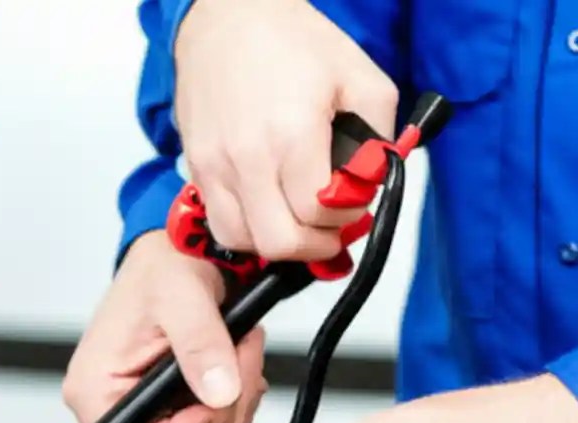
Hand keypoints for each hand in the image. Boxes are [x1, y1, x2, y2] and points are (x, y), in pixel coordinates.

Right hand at [62, 230, 267, 422]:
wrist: (180, 257)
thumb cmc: (164, 270)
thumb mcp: (183, 297)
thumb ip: (200, 344)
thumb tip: (219, 393)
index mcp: (94, 388)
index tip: (217, 400)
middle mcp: (114, 407)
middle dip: (223, 411)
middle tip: (242, 355)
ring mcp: (145, 411)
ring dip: (238, 402)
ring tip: (242, 348)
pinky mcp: (173, 408)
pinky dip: (238, 400)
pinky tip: (238, 362)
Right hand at [174, 0, 397, 260]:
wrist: (230, 14)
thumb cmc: (290, 41)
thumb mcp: (362, 78)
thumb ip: (381, 136)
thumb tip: (375, 179)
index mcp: (291, 135)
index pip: (318, 214)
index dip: (344, 218)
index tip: (352, 202)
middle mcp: (246, 157)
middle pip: (280, 242)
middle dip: (314, 244)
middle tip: (330, 227)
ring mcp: (214, 165)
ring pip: (244, 242)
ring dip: (279, 241)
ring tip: (299, 219)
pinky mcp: (196, 166)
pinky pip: (220, 222)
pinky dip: (249, 228)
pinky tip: (270, 206)